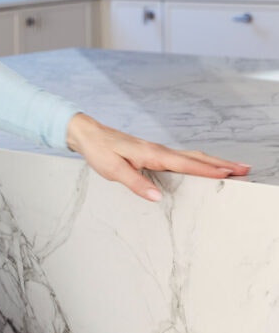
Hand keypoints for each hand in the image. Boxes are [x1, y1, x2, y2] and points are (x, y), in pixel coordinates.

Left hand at [66, 112, 250, 201]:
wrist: (88, 134)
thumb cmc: (99, 151)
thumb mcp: (113, 170)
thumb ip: (136, 183)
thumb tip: (158, 197)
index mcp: (152, 154)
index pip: (186, 164)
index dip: (208, 170)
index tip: (229, 174)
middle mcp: (159, 150)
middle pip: (196, 157)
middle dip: (221, 164)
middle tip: (245, 169)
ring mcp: (157, 151)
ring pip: (191, 156)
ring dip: (213, 162)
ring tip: (233, 168)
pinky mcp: (153, 153)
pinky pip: (181, 157)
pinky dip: (198, 161)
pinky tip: (203, 166)